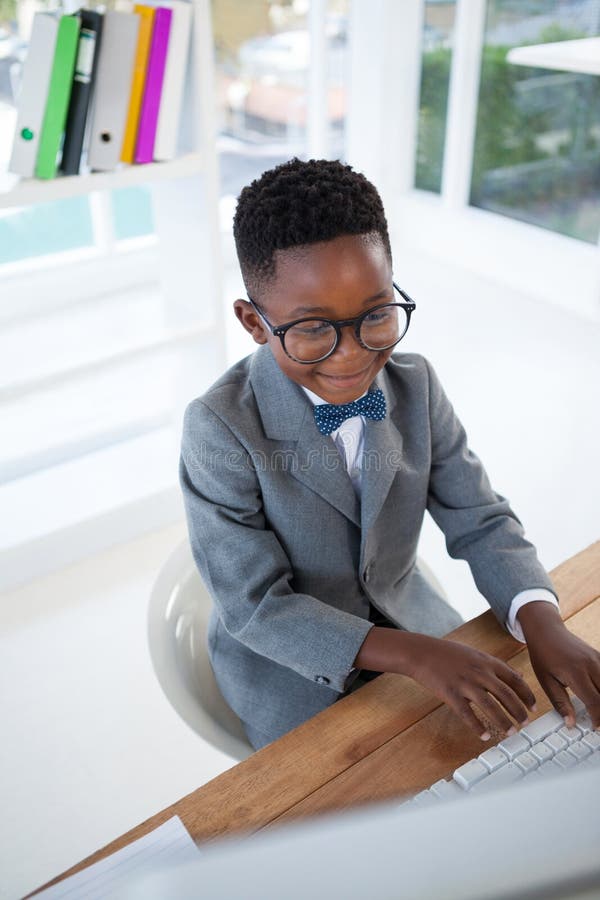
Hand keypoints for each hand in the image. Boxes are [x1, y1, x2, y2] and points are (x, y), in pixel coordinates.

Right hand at [404, 634, 536, 740]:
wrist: (421, 652)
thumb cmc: (448, 654)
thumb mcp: (476, 654)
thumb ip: (497, 666)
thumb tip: (518, 676)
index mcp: (486, 662)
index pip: (514, 679)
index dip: (526, 695)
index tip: (533, 708)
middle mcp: (479, 672)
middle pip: (506, 694)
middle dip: (518, 711)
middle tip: (524, 724)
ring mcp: (464, 683)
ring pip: (489, 706)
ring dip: (502, 721)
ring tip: (510, 732)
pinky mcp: (450, 693)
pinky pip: (466, 713)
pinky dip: (476, 726)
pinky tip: (484, 735)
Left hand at [518, 601, 599, 728]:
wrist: (545, 630)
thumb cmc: (543, 654)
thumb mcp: (546, 680)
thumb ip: (560, 703)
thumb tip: (570, 723)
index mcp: (576, 672)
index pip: (595, 702)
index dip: (598, 719)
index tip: (595, 728)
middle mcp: (591, 664)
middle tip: (599, 723)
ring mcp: (597, 659)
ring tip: (598, 712)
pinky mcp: (599, 656)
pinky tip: (598, 697)